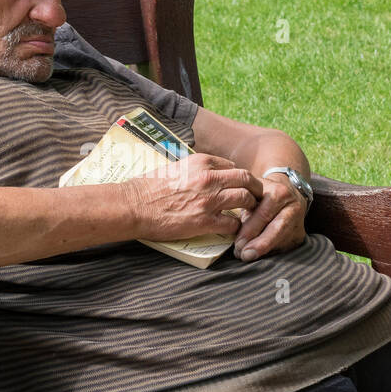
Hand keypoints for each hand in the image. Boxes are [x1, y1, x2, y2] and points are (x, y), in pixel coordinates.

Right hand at [123, 153, 259, 240]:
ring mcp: (209, 200)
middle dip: (254, 188)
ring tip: (247, 214)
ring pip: (245, 199)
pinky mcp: (205, 221)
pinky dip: (236, 227)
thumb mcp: (174, 166)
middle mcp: (209, 178)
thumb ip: (193, 168)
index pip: (232, 166)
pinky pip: (232, 223)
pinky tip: (232, 229)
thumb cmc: (148, 187)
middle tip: (255, 197)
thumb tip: (203, 173)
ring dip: (249, 207)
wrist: (134, 205)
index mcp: (201, 162)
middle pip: (246, 179)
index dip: (238, 177)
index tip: (238, 185)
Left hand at [231, 173, 306, 260]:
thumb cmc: (263, 195)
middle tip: (244, 255)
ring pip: (282, 241)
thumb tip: (228, 227)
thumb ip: (243, 207)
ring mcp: (299, 223)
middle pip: (277, 230)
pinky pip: (285, 248)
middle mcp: (293, 207)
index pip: (264, 215)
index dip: (250, 231)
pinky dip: (270, 253)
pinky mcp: (300, 236)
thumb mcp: (252, 194)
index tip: (238, 245)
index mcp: (279, 193)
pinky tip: (259, 256)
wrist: (288, 193)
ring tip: (247, 256)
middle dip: (259, 245)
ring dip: (263, 251)